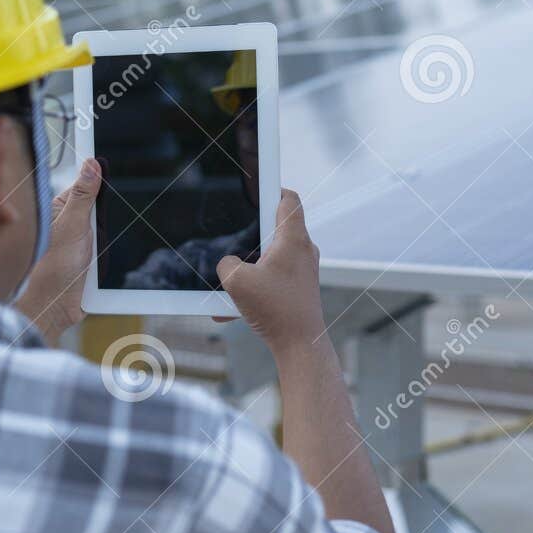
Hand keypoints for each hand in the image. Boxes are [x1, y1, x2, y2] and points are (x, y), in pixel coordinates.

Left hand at [14, 158, 99, 343]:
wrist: (54, 308)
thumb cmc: (52, 269)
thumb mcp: (73, 226)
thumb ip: (85, 196)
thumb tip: (91, 164)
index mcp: (61, 208)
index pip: (86, 183)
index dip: (98, 172)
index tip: (105, 142)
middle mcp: (69, 222)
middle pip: (101, 206)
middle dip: (107, 215)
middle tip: (97, 226)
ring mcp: (80, 240)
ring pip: (107, 228)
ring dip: (108, 238)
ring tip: (95, 252)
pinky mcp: (89, 259)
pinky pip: (109, 249)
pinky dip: (109, 254)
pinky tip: (101, 262)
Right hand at [216, 190, 328, 356]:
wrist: (300, 346)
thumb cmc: (275, 310)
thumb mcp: (236, 281)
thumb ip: (226, 263)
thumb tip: (229, 263)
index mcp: (293, 239)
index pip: (288, 199)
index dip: (272, 187)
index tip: (257, 186)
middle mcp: (304, 251)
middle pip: (280, 226)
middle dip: (254, 231)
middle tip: (237, 235)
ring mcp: (305, 270)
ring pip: (275, 255)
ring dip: (253, 264)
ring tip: (233, 281)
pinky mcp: (302, 287)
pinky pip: (275, 278)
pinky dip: (257, 287)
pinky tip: (234, 309)